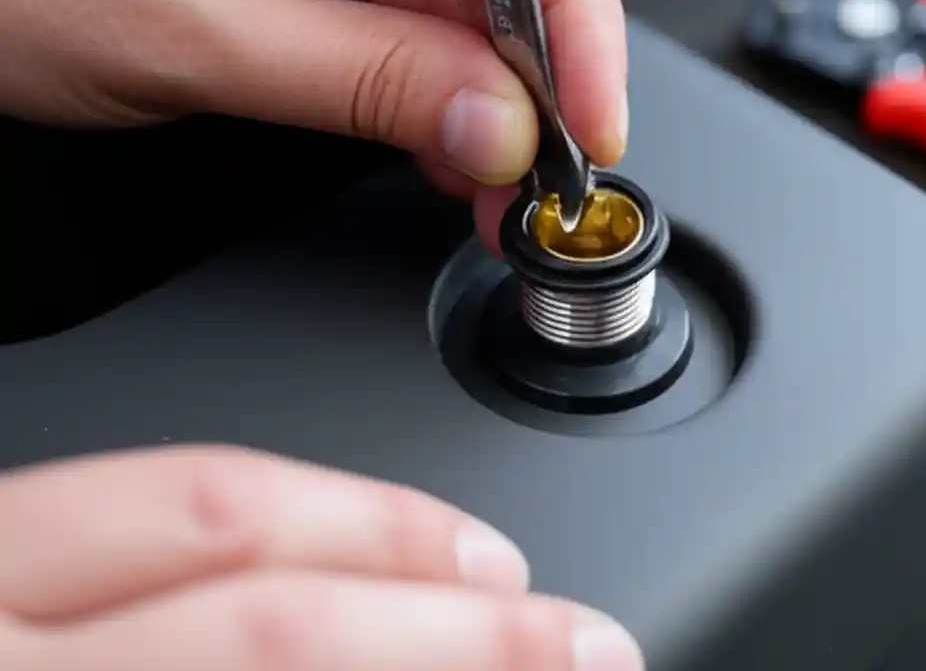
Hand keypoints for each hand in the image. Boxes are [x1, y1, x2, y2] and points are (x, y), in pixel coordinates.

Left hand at [0, 0, 628, 249]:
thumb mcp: (197, 32)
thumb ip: (365, 80)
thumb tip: (496, 127)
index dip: (571, 29)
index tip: (587, 129)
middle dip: (526, 86)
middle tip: (534, 188)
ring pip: (449, 3)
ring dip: (478, 102)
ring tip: (487, 189)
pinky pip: (395, 19)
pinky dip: (422, 91)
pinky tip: (439, 146)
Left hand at [0, 445, 643, 669]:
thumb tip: (396, 669)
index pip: (267, 661)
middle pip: (262, 612)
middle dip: (456, 626)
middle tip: (575, 638)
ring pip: (197, 502)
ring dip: (373, 531)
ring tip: (484, 570)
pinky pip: (132, 491)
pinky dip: (266, 509)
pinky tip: (336, 533)